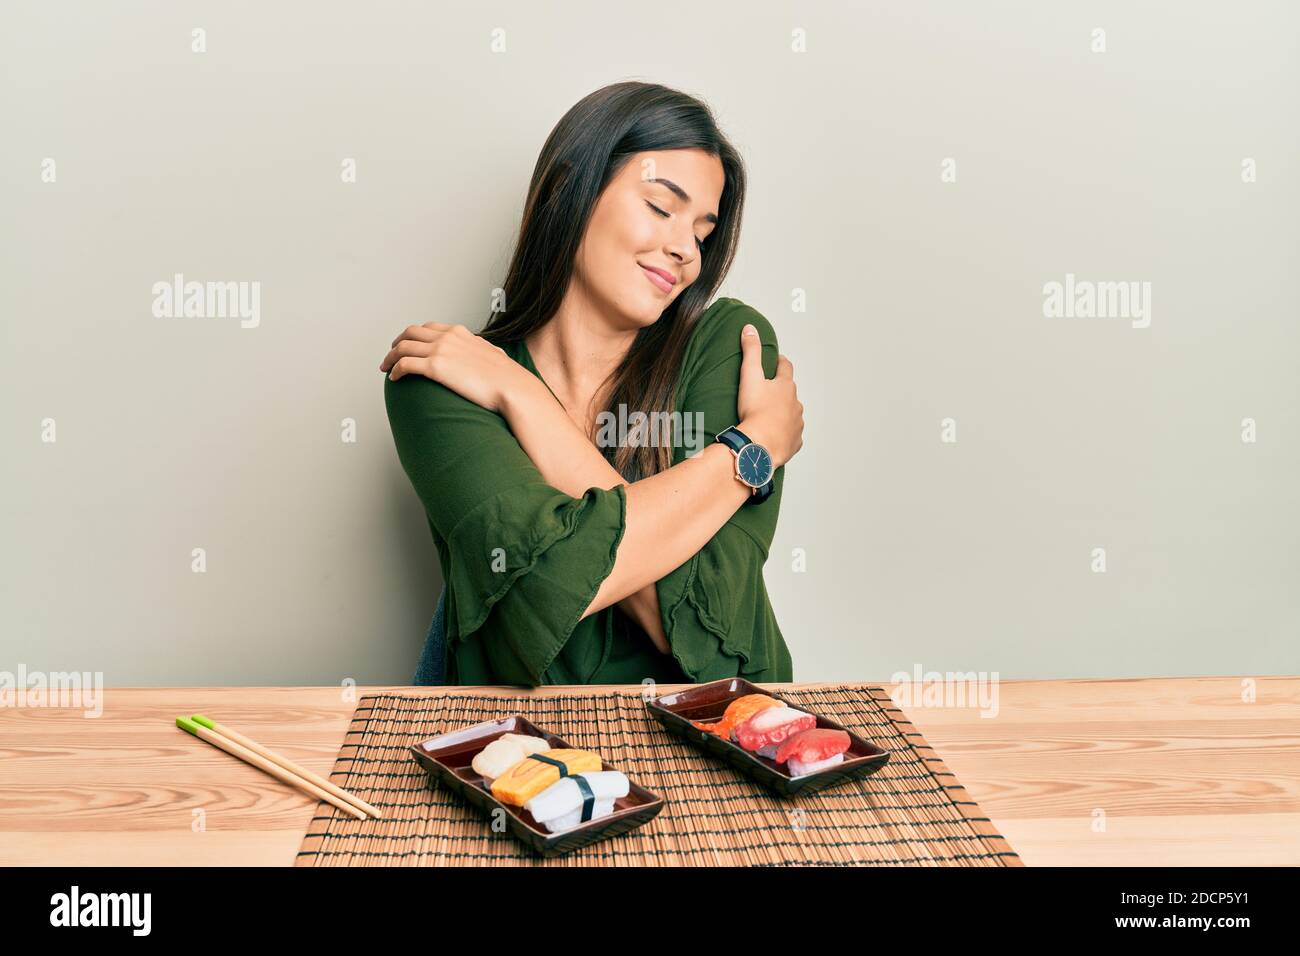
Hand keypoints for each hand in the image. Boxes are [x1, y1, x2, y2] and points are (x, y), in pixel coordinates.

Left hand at [380, 323, 525, 413]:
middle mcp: (447, 337)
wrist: (512, 387)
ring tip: (386, 368)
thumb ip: (482, 350)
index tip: (409, 344)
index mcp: (460, 333)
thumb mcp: (494, 355)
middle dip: (397, 342)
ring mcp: (440, 350)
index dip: (414, 335)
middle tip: (391, 354)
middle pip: (410, 333)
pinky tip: (394, 378)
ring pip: (403, 347)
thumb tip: (485, 353)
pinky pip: (405, 364)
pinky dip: (395, 370)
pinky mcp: (435, 367)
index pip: (429, 327)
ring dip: (390, 357)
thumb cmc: (507, 378)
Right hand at [735, 323, 802, 468]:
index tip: (776, 361)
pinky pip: (791, 435)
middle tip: (767, 392)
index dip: (780, 362)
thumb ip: (750, 351)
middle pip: (790, 392)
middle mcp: (796, 403)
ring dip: (783, 413)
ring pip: (792, 414)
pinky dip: (785, 433)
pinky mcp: (794, 442)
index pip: (786, 367)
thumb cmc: (755, 412)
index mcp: (786, 386)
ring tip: (768, 416)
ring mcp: (797, 423)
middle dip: (781, 391)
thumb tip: (750, 329)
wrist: (760, 445)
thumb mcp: (749, 376)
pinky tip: (775, 436)